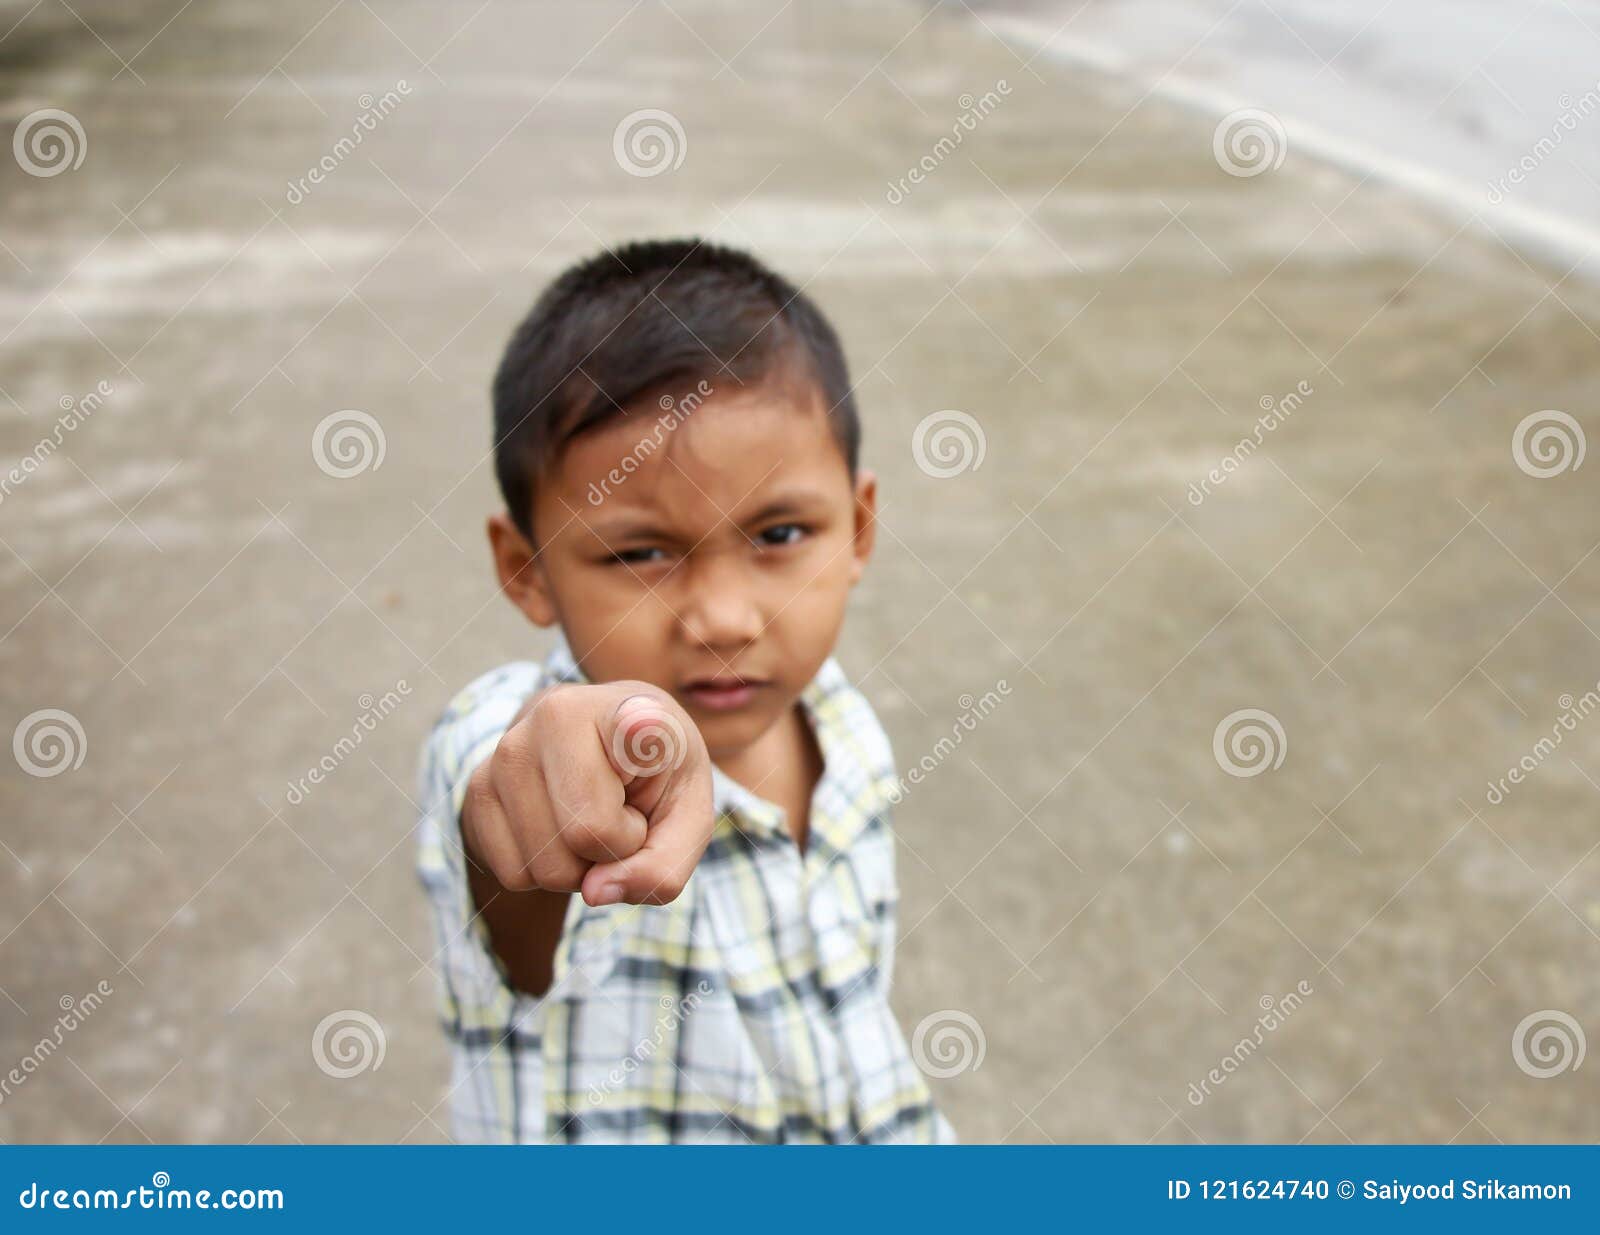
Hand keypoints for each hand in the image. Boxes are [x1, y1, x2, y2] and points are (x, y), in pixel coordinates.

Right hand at [462, 681, 714, 907]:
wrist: (601, 749)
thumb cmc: (655, 782)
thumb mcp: (688, 820)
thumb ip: (663, 866)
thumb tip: (593, 892)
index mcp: (631, 710)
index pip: (633, 726)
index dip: (637, 730)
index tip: (640, 719)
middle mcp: (559, 713)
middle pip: (585, 834)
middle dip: (613, 851)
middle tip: (621, 813)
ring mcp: (509, 746)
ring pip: (543, 864)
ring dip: (576, 867)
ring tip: (589, 818)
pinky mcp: (478, 783)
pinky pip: (512, 873)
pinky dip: (541, 871)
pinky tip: (556, 827)